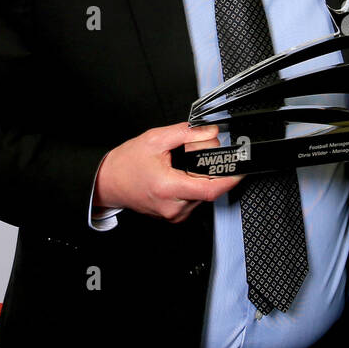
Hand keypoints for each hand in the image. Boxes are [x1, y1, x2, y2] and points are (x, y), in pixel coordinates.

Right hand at [94, 123, 240, 221]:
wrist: (108, 182)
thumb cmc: (126, 164)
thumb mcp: (155, 140)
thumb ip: (186, 134)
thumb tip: (210, 131)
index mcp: (168, 188)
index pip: (210, 189)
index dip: (230, 179)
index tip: (240, 170)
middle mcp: (173, 206)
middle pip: (208, 188)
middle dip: (210, 169)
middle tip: (196, 152)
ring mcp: (174, 214)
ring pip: (202, 195)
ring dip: (202, 178)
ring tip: (183, 164)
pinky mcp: (174, 216)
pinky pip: (194, 200)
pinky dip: (194, 186)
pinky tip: (181, 176)